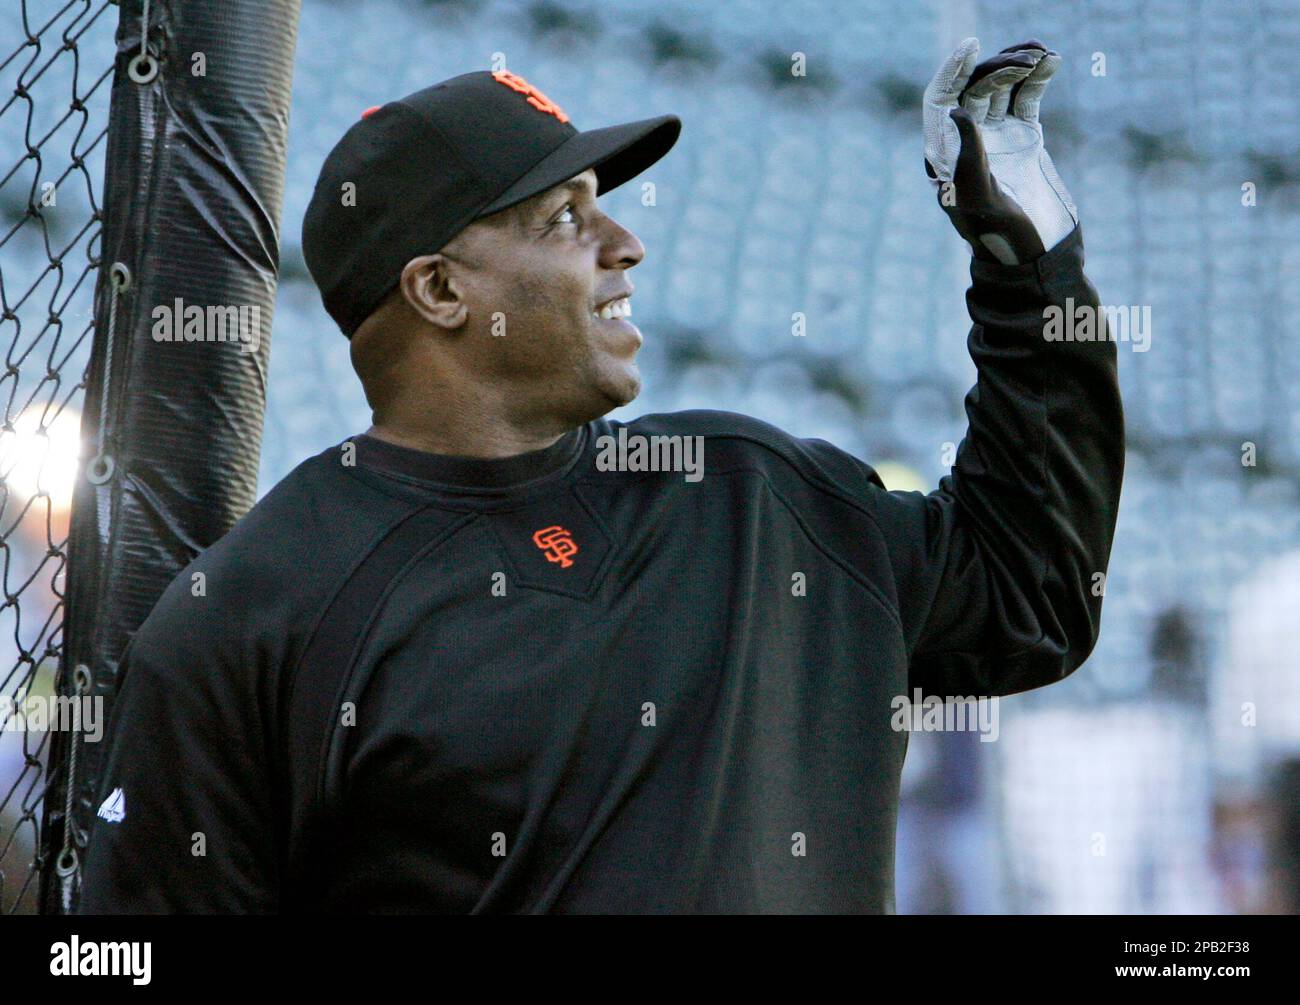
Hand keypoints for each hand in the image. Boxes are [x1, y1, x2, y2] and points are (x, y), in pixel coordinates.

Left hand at [923, 38, 1077, 263]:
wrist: (1034, 252)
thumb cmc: (998, 234)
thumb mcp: (978, 198)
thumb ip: (968, 155)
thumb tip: (957, 109)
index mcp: (945, 154)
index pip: (941, 100)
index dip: (952, 72)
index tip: (970, 47)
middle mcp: (966, 141)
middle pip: (974, 88)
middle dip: (997, 68)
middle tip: (1025, 61)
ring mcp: (996, 136)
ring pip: (1002, 88)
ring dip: (1019, 65)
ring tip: (1041, 54)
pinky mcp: (1023, 137)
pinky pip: (1027, 99)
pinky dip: (1038, 79)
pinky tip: (1052, 63)